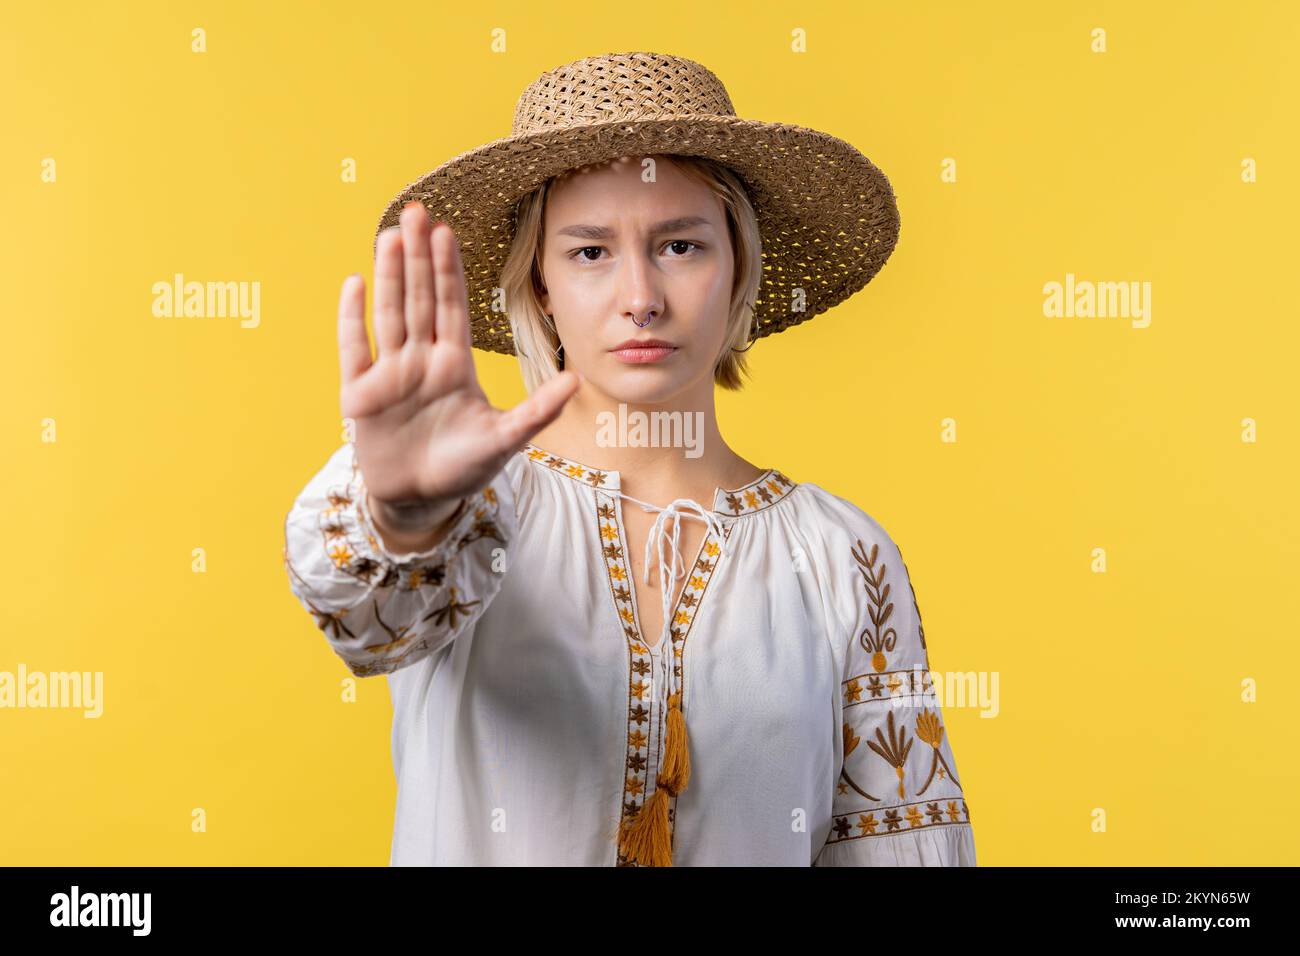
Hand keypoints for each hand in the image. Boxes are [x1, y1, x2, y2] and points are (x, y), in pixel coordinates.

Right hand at [337, 202, 579, 509]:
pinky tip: (355, 283)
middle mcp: (421, 361)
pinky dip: (353, 318)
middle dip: (420, 256)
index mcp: (455, 365)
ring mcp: (390, 374)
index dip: (450, 269)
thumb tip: (577, 380)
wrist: (419, 501)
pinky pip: (355, 348)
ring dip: (391, 276)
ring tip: (391, 235)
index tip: (449, 231)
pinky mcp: (361, 394)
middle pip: (420, 298)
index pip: (452, 307)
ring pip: (390, 314)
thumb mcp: (506, 440)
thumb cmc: (464, 469)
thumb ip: (537, 410)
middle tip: (417, 210)